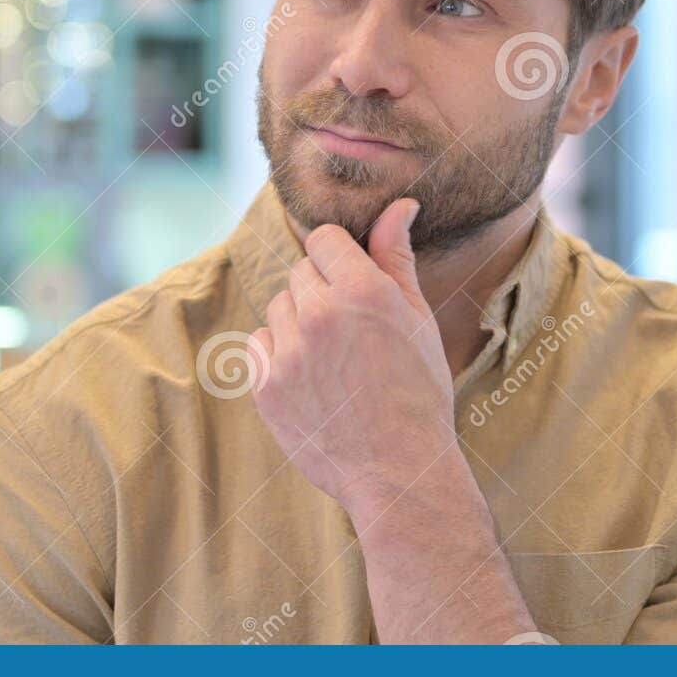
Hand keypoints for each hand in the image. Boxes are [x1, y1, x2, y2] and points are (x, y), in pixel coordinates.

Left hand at [249, 197, 455, 510]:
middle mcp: (320, 314)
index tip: (353, 285)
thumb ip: (397, 257)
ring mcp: (288, 352)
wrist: (399, 471)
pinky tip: (311, 381)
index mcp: (363, 290)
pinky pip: (258, 346)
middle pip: (300, 272)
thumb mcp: (418, 319)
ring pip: (278, 308)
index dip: (340, 259)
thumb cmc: (418, 392)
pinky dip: (278, 356)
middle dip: (322, 292)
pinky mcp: (265, 386)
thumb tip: (400, 205)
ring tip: (333, 361)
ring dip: (299, 324)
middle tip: (351, 333)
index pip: (324, 239)